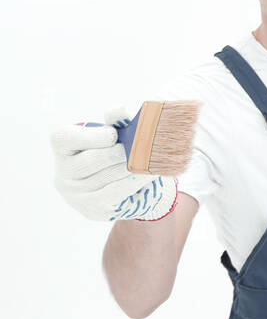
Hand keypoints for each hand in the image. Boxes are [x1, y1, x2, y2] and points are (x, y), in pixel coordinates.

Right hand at [51, 111, 177, 221]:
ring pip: (109, 176)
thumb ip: (115, 121)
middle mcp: (63, 173)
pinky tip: (148, 174)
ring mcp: (76, 194)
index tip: (113, 135)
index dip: (90, 136)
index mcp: (62, 148)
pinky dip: (136, 181)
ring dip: (133, 166)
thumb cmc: (114, 152)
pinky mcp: (94, 209)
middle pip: (93, 160)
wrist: (122, 186)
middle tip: (141, 147)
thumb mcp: (113, 134)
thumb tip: (120, 109)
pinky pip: (118, 192)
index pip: (64, 138)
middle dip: (120, 152)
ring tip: (150, 159)